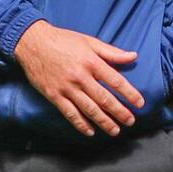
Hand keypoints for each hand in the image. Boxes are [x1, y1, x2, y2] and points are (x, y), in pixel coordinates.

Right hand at [13, 20, 144, 136]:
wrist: (33, 42)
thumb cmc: (63, 40)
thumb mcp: (89, 41)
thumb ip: (111, 52)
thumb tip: (133, 56)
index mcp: (91, 62)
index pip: (116, 81)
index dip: (130, 93)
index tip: (140, 103)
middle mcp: (80, 77)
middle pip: (104, 99)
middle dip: (120, 112)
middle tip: (131, 121)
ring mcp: (66, 88)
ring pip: (89, 109)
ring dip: (104, 122)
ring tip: (115, 130)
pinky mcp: (54, 96)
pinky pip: (70, 113)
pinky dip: (81, 124)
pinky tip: (90, 131)